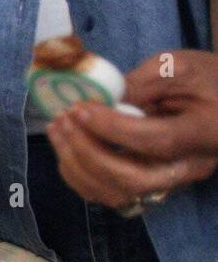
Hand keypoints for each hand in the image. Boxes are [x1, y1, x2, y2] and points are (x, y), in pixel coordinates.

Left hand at [47, 50, 217, 208]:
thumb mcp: (176, 67)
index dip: (112, 128)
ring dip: (78, 165)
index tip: (81, 108)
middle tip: (65, 119)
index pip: (155, 141)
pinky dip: (80, 176)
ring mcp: (170, 182)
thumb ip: (139, 83)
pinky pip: (109, 194)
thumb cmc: (203, 79)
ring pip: (117, 193)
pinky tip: (66, 147)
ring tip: (58, 128)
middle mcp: (189, 167)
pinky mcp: (151, 186)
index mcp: (204, 133)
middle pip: (133, 179)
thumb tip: (98, 99)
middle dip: (89, 152)